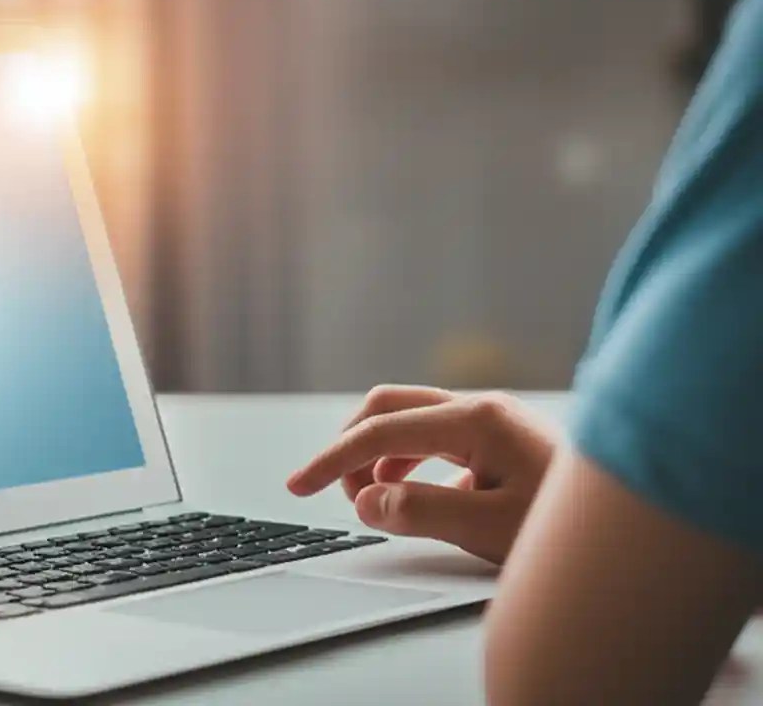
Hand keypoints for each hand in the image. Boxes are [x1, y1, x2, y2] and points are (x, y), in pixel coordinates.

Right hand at [286, 385, 559, 563]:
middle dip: (351, 447)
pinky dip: (406, 463)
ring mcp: (492, 420)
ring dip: (379, 457)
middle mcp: (482, 408)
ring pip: (408, 421)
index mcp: (478, 419)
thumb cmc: (572, 526)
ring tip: (379, 505)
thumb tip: (368, 501)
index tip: (297, 486)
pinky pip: (432, 438)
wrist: (637, 521)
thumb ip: (423, 511)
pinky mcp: (498, 437)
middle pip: (388, 407)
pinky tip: (419, 498)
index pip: (381, 430)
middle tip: (334, 494)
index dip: (333, 459)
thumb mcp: (492, 527)